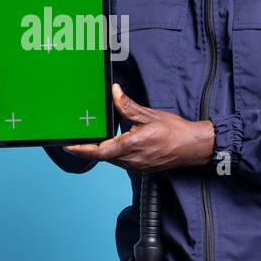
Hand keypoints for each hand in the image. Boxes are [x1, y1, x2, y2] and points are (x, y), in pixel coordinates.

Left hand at [63, 83, 214, 172]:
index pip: (99, 151)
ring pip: (111, 160)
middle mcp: (131, 160)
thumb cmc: (174, 131)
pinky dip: (113, 153)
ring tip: (91, 139)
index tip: (68, 145)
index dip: (81, 149)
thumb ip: (126, 105)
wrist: (192, 147)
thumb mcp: (148, 114)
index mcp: (131, 146)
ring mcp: (135, 166)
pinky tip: (112, 144)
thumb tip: (113, 92)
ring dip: (101, 150)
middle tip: (75, 138)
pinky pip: (120, 161)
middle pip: (102, 156)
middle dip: (88, 148)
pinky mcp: (140, 168)